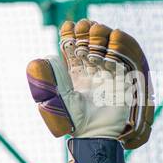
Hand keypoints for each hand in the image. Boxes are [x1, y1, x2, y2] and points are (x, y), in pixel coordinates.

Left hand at [26, 19, 153, 147]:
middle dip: (87, 31)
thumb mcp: (56, 99)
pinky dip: (113, 51)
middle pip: (92, 37)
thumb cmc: (73, 121)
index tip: (68, 28)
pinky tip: (103, 58)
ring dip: (99, 38)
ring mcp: (108, 70)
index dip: (71, 33)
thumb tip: (39, 59)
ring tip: (91, 46)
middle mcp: (92, 67)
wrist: (93, 135)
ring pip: (107, 42)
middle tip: (81, 32)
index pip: (74, 44)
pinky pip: (122, 56)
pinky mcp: (123, 77)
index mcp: (75, 70)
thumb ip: (48, 80)